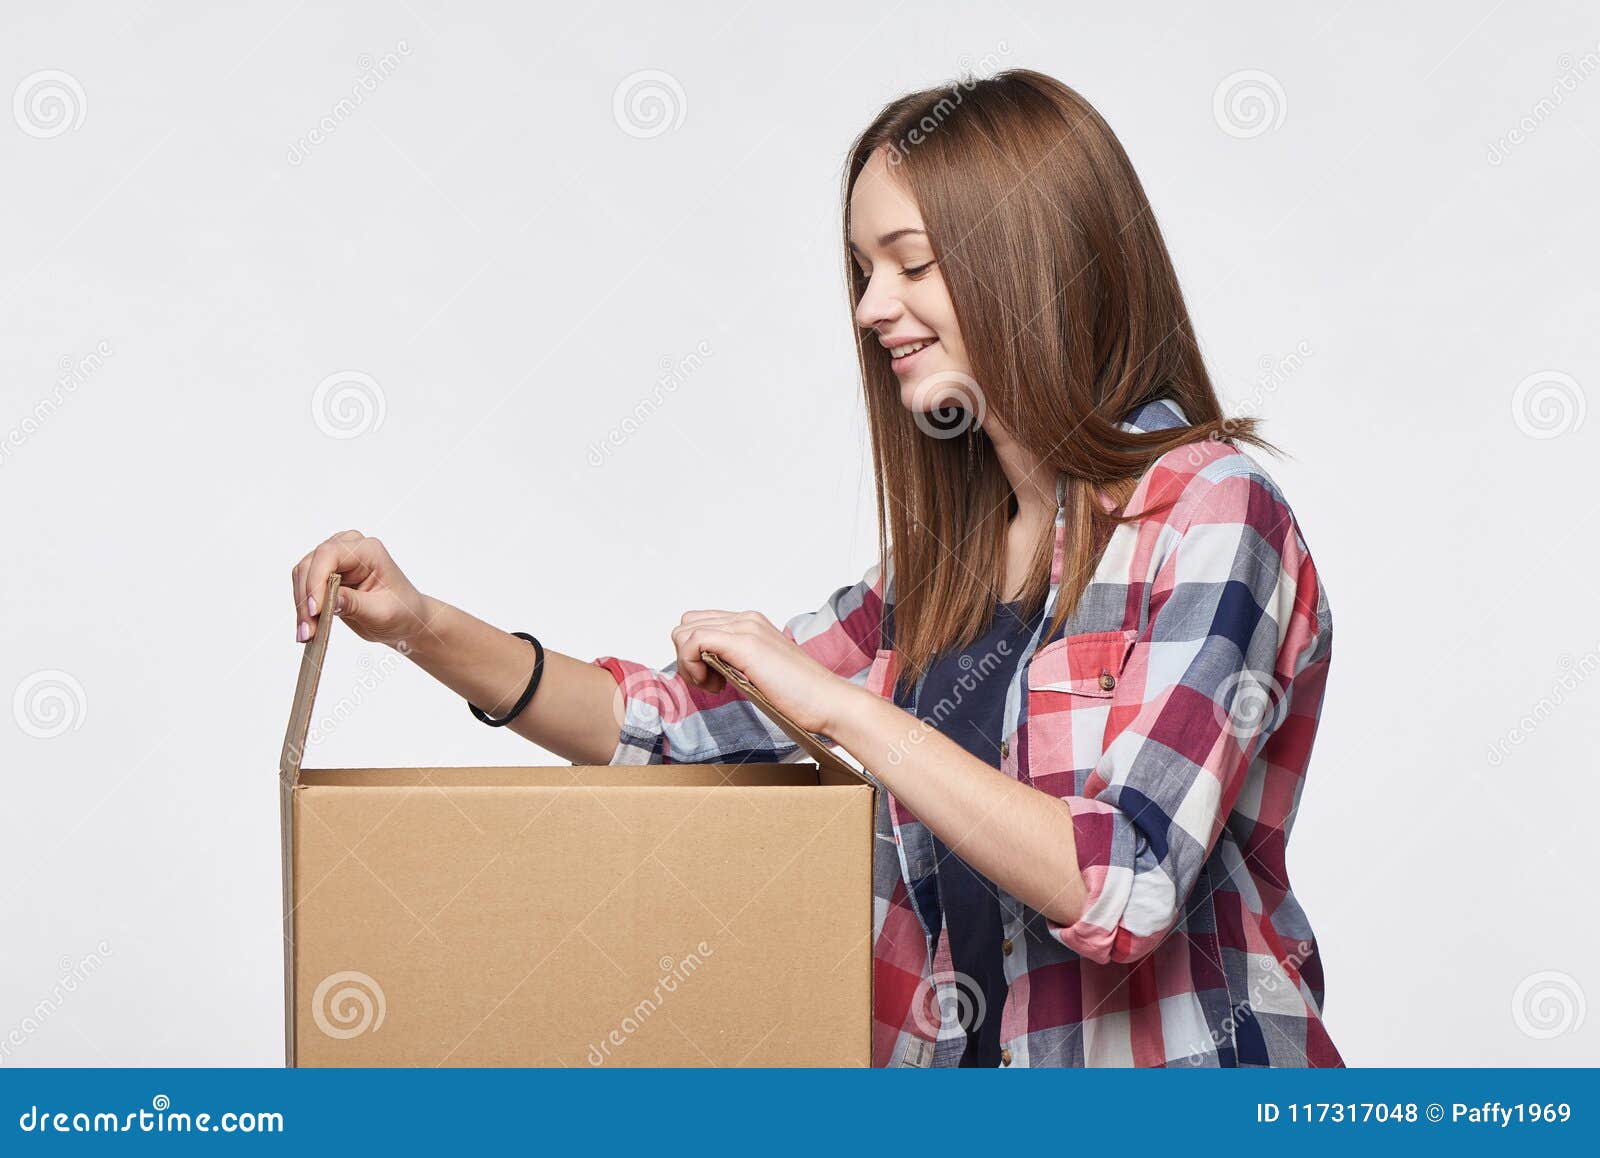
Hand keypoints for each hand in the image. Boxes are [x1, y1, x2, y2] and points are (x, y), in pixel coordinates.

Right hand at [291, 530, 433, 648]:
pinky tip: (307, 628)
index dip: (317, 580)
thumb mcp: (382, 612)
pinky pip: (304, 587)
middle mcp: (349, 548)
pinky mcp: (325, 574)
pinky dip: (303, 608)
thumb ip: (354, 604)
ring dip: (301, 606)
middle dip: (306, 599)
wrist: (405, 619)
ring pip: (302, 576)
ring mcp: (335, 559)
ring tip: (307, 634)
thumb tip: (328, 601)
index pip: (330, 554)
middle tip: (307, 631)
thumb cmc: (402, 611)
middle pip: (311, 565)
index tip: (315, 610)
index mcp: (368, 550)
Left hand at [671, 610, 859, 735]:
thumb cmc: (799, 695)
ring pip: (685, 631)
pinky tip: (715, 686)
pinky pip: (693, 641)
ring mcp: (746, 628)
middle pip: (687, 624)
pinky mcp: (745, 644)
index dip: (694, 653)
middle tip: (709, 684)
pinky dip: (692, 665)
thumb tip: (707, 668)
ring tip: (714, 686)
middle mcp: (747, 619)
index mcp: (751, 623)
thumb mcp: (759, 672)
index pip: (700, 623)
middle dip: (687, 657)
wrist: (827, 701)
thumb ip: (736, 662)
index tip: (711, 680)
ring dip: (688, 663)